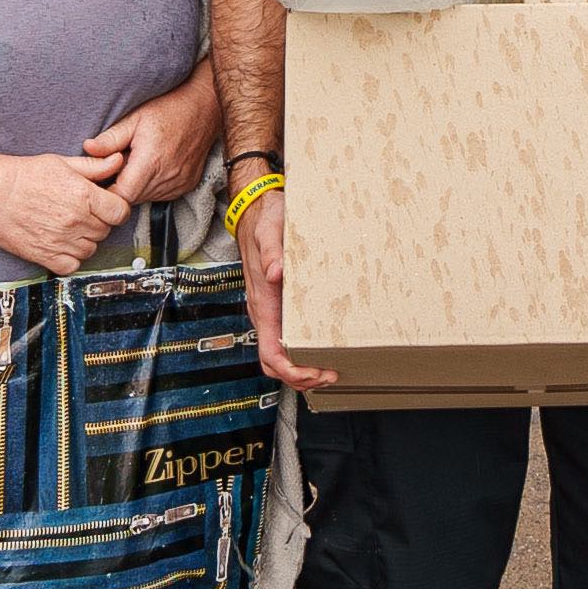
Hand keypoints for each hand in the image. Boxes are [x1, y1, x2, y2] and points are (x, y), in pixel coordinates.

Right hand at [0, 149, 127, 272]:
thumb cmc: (24, 175)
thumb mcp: (62, 162)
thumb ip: (94, 166)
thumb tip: (118, 161)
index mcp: (83, 195)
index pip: (120, 211)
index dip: (115, 208)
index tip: (105, 205)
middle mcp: (75, 220)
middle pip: (106, 230)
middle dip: (98, 222)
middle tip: (82, 212)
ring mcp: (61, 241)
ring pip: (91, 249)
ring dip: (85, 240)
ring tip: (69, 226)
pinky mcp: (45, 256)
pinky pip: (72, 265)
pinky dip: (70, 258)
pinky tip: (61, 243)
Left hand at [83, 64, 217, 207]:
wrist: (204, 108)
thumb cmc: (168, 109)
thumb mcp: (134, 118)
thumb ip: (110, 138)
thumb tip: (87, 148)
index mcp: (150, 162)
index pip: (121, 196)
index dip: (108, 192)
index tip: (102, 179)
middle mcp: (167, 178)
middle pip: (132, 199)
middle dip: (121, 187)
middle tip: (118, 165)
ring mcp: (179, 184)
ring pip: (146, 198)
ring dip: (137, 186)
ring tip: (136, 163)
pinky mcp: (187, 185)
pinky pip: (162, 194)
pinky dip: (152, 185)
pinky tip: (152, 166)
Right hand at [237, 186, 336, 391]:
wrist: (258, 210)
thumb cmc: (266, 221)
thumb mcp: (270, 230)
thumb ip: (271, 251)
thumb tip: (276, 274)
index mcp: (262, 304)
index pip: (270, 353)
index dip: (292, 371)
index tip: (315, 372)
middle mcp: (265, 313)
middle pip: (274, 363)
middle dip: (300, 378)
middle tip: (329, 375)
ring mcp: (272, 312)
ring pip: (280, 355)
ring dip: (303, 369)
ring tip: (329, 370)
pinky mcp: (280, 306)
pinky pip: (286, 339)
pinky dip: (303, 353)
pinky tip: (323, 349)